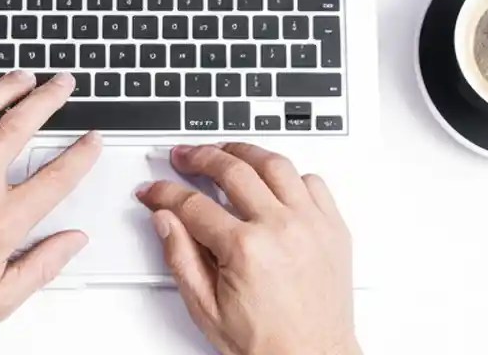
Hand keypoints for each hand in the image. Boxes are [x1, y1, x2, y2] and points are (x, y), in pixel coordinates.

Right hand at [137, 144, 358, 354]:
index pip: (192, 203)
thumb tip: (165, 219)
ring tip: (225, 152)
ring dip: (244, 151)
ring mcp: (311, 224)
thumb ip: (181, 257)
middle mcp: (281, 228)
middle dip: (199, 156)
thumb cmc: (266, 343)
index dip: (165, 192)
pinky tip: (273, 179)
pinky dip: (289, 175)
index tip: (154, 190)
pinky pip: (312, 182)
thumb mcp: (206, 308)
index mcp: (245, 249)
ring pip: (275, 163)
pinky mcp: (333, 228)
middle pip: (232, 168)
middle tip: (184, 157)